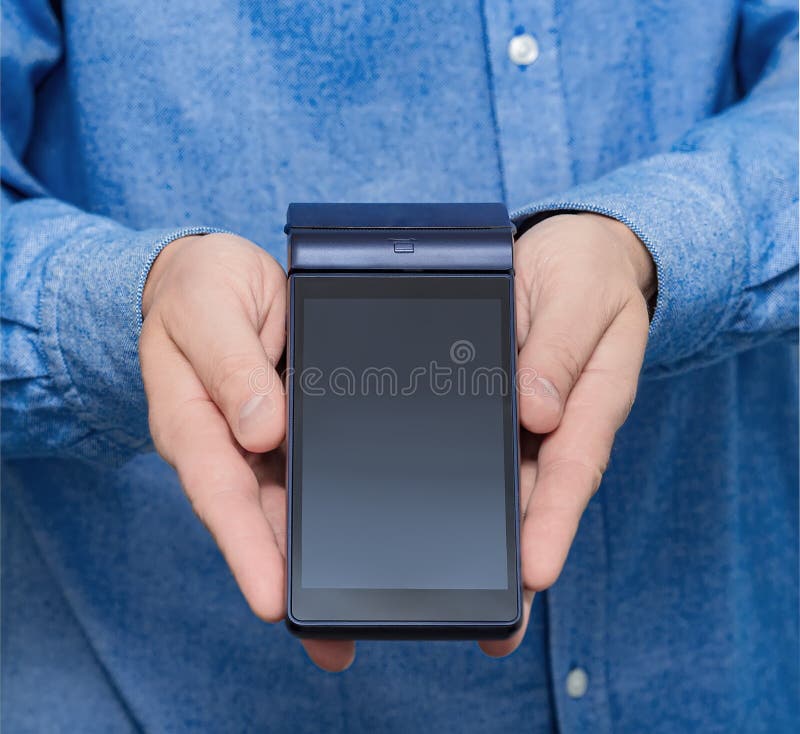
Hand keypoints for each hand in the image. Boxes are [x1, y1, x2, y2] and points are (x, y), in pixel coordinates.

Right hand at [139, 233, 353, 671]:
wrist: (214, 276)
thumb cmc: (200, 289)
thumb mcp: (207, 311)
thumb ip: (231, 366)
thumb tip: (262, 430)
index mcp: (197, 421)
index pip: (221, 492)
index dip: (245, 548)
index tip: (272, 599)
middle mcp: (232, 444)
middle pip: (259, 522)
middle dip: (290, 581)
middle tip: (330, 639)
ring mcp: (264, 442)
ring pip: (291, 511)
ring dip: (319, 561)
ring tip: (356, 619)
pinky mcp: (295, 429)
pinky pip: (318, 474)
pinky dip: (341, 509)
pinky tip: (373, 535)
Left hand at [481, 213, 654, 656]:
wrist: (568, 251)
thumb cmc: (583, 272)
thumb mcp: (580, 297)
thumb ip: (559, 349)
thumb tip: (536, 411)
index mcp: (587, 401)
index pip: (570, 469)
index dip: (552, 521)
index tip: (534, 571)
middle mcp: (552, 423)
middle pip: (535, 499)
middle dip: (516, 562)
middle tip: (497, 625)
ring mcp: (519, 421)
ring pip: (499, 487)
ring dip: (481, 540)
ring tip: (448, 595)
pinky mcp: (487, 408)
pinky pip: (466, 449)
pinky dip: (446, 485)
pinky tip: (418, 516)